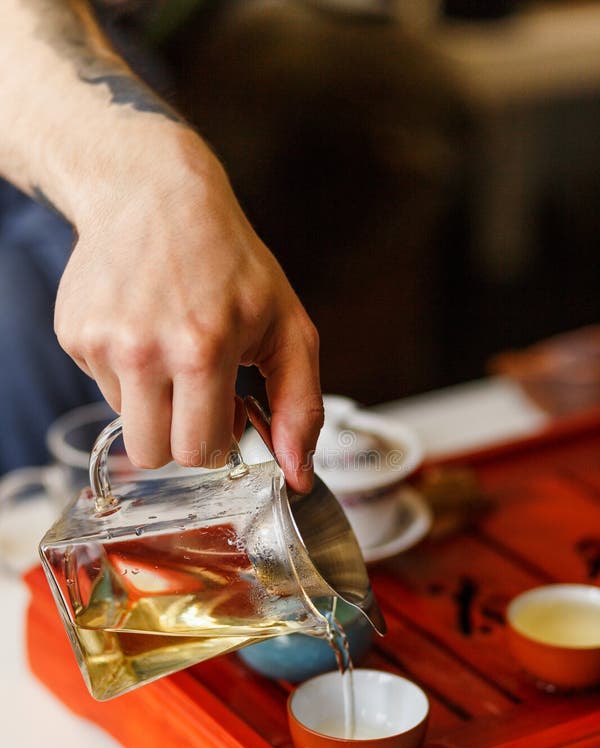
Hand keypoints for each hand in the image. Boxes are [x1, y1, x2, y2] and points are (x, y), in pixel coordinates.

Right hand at [55, 129, 322, 492]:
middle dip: (182, 434)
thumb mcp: (288, 325)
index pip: (200, 452)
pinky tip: (142, 328)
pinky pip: (103, 387)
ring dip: (154, 401)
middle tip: (198, 390)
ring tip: (170, 348)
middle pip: (155, 455)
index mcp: (201, 351)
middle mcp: (142, 350)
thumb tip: (298, 475)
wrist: (154, 193)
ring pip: (127, 423)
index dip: (219, 439)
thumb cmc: (230, 260)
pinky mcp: (73, 333)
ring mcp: (100, 342)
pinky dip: (126, 371)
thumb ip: (300, 405)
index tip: (227, 408)